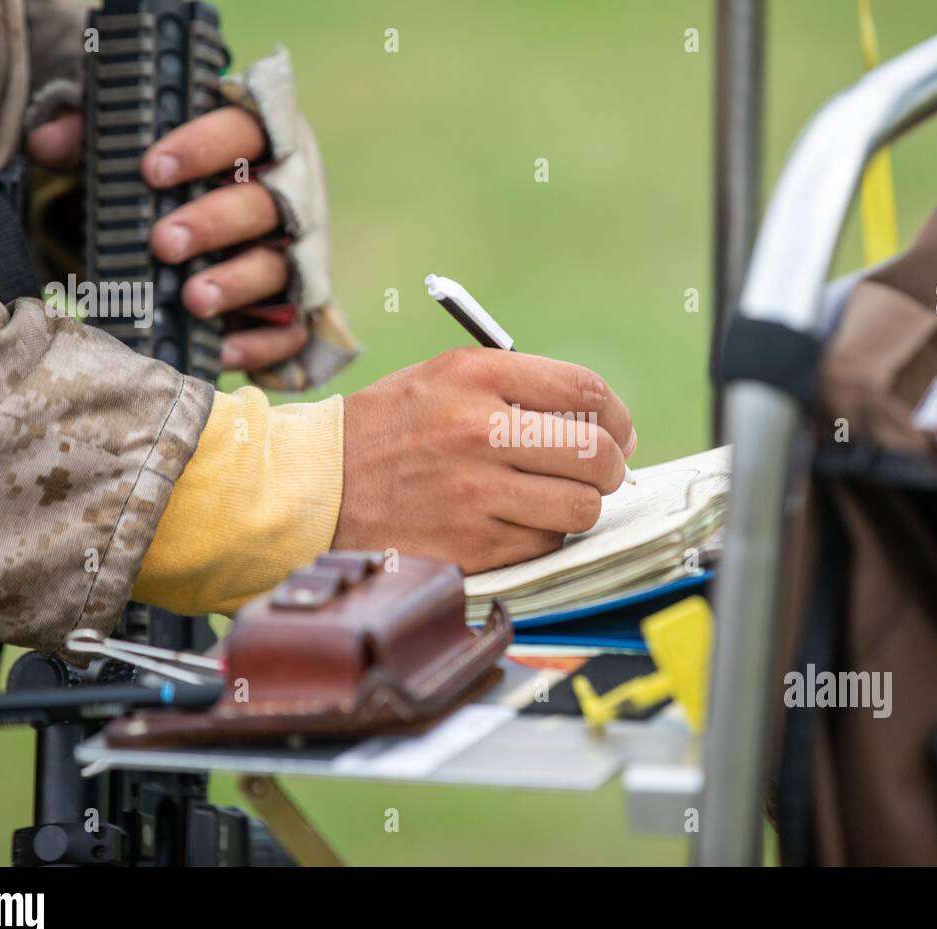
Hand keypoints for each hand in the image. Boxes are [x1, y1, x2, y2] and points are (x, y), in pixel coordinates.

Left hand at [27, 109, 306, 373]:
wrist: (227, 232)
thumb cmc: (182, 182)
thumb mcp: (141, 150)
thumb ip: (96, 139)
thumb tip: (44, 144)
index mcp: (256, 141)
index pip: (241, 131)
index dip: (203, 148)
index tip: (151, 170)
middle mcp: (287, 196)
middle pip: (264, 204)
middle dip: (214, 223)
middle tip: (162, 243)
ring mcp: (298, 255)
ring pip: (280, 266)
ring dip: (237, 283)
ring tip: (193, 299)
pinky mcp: (300, 308)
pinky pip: (292, 331)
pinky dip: (261, 344)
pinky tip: (222, 351)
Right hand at [333, 348, 637, 572]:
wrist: (318, 485)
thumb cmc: (388, 429)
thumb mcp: (444, 378)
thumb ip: (518, 389)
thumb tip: (599, 422)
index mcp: (476, 376)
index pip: (585, 391)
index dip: (616, 417)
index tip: (618, 433)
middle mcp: (478, 430)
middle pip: (593, 454)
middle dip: (609, 468)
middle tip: (598, 474)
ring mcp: (475, 491)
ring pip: (579, 507)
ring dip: (579, 507)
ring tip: (555, 501)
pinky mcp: (471, 543)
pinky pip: (544, 544)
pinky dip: (541, 537)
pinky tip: (515, 523)